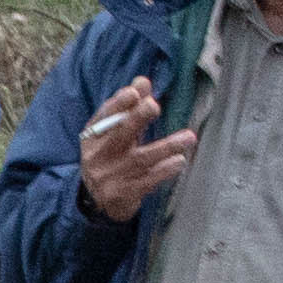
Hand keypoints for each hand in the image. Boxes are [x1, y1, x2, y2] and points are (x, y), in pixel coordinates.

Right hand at [77, 78, 195, 223]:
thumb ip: (127, 108)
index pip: (104, 117)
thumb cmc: (109, 157)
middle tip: (153, 105)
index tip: (135, 91)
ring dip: (166, 147)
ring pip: (140, 159)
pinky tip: (180, 161)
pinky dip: (164, 171)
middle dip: (135, 119)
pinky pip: (147, 181)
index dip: (119, 104)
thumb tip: (142, 81)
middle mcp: (99, 156)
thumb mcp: (112, 134)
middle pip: (119, 135)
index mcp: (93, 137)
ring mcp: (111, 176)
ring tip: (189, 137)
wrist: (96, 201)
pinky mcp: (124, 194)